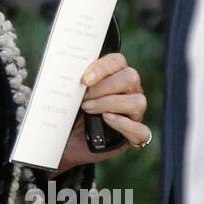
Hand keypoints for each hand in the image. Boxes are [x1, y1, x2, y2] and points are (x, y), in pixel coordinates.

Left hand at [55, 51, 150, 171]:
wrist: (67, 143)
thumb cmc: (70, 114)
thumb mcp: (69, 95)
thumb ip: (71, 82)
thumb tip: (61, 71)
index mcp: (116, 75)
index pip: (117, 61)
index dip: (102, 67)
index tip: (84, 79)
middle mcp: (130, 92)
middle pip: (130, 78)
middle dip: (103, 87)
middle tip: (83, 98)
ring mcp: (135, 114)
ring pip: (137, 101)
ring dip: (109, 103)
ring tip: (88, 109)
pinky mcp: (135, 136)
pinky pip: (141, 130)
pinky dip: (123, 124)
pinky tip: (106, 120)